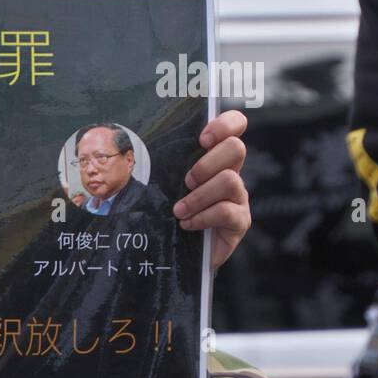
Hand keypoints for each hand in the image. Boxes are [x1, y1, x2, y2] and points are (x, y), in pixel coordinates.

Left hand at [173, 110, 250, 271]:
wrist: (179, 252)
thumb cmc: (169, 212)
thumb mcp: (167, 183)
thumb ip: (166, 163)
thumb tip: (137, 143)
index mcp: (215, 156)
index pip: (235, 124)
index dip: (225, 124)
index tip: (202, 139)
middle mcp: (231, 172)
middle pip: (236, 148)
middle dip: (207, 163)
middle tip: (187, 181)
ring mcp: (238, 196)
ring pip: (229, 181)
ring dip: (199, 196)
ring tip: (179, 210)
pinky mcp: (241, 221)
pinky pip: (227, 211)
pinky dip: (203, 217)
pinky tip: (188, 224)